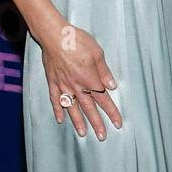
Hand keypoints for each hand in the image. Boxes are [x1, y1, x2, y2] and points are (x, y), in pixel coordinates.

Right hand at [39, 20, 121, 138]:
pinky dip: (58, 110)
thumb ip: (104, 71)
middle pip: (89, 108)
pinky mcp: (53, 81)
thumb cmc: (77, 40)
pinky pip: (55, 99)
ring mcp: (63, 85)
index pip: (104, 100)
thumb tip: (112, 86)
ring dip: (78, 122)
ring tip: (82, 134)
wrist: (53, 35)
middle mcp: (76, 86)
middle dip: (97, 123)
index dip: (112, 112)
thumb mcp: (97, 52)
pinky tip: (60, 119)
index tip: (118, 123)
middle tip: (102, 137)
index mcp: (89, 78)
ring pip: (72, 108)